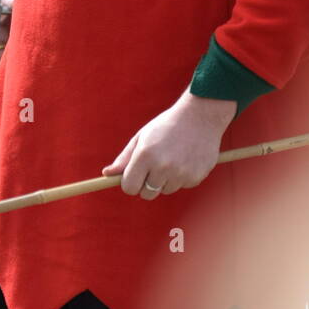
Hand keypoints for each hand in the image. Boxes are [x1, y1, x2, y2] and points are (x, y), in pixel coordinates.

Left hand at [102, 89, 236, 199]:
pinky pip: (182, 185)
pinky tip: (186, 158)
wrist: (201, 115)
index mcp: (145, 155)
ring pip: (165, 190)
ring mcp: (180, 173)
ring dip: (166, 179)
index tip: (134, 176)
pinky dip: (182, 176)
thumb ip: (125, 158)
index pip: (129, 187)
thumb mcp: (143, 136)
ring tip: (174, 157)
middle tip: (155, 165)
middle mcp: (162, 167)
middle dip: (147, 184)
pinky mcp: (195, 177)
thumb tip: (107, 174)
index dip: (130, 183)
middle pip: (147, 194)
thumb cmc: (167, 125)